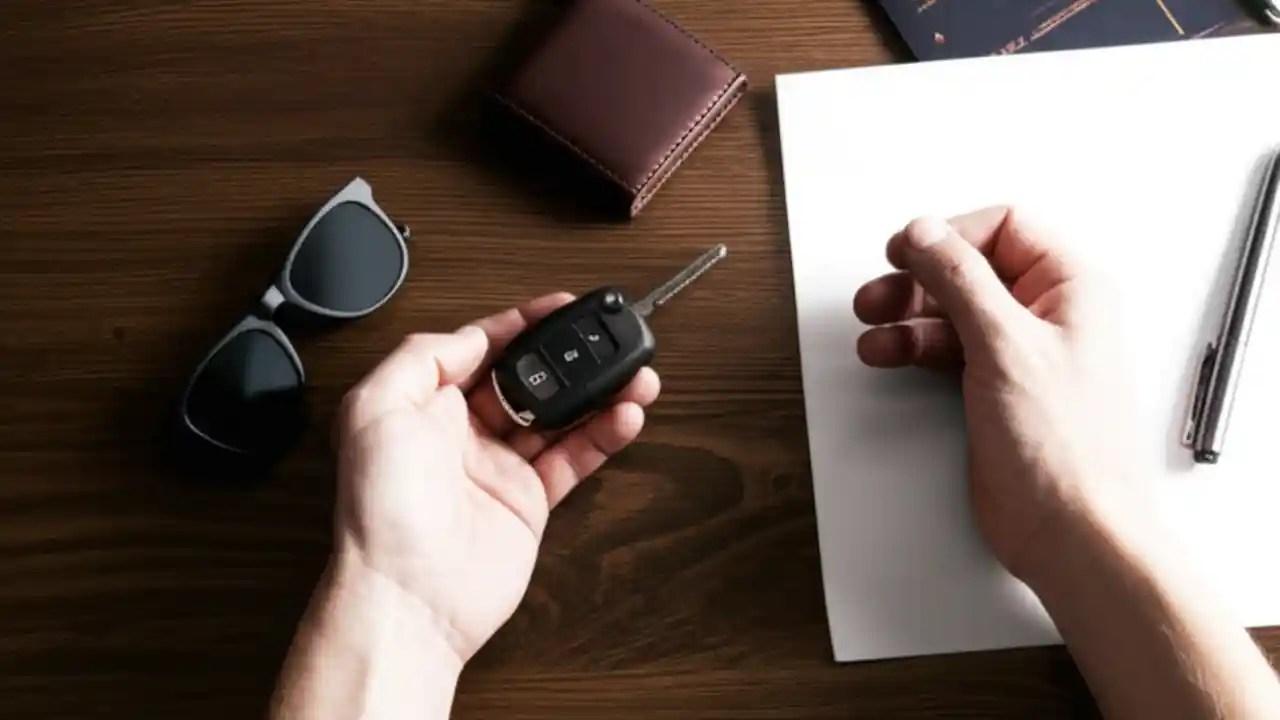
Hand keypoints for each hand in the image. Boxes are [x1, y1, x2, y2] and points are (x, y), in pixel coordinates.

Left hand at [333, 293, 659, 662]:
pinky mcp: (529, 503)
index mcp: (423, 405)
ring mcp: (498, 468)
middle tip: (604, 337)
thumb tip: (471, 337)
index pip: (479, 350)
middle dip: (566, 356)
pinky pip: (573, 460)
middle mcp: (461, 433)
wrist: (409, 595)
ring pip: (558, 416)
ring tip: (636, 373)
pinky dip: (603, 436)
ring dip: (598, 392)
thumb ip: (422, 357)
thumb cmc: (381, 508)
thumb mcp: (376, 407)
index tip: (556, 306)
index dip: (519, 325)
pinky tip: (626, 415)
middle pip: (526, 380)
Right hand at [853, 208, 1144, 581]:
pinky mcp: (995, 389)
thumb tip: (924, 233)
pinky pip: (948, 349)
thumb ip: (960, 280)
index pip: (1004, 228)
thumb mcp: (1005, 345)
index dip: (949, 235)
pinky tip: (888, 353)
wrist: (1071, 531)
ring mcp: (1020, 353)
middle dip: (918, 279)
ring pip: (952, 310)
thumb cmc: (1066, 448)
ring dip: (907, 315)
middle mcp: (1049, 314)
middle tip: (879, 295)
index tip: (905, 252)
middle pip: (970, 269)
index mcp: (1071, 287)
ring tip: (873, 330)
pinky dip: (913, 347)